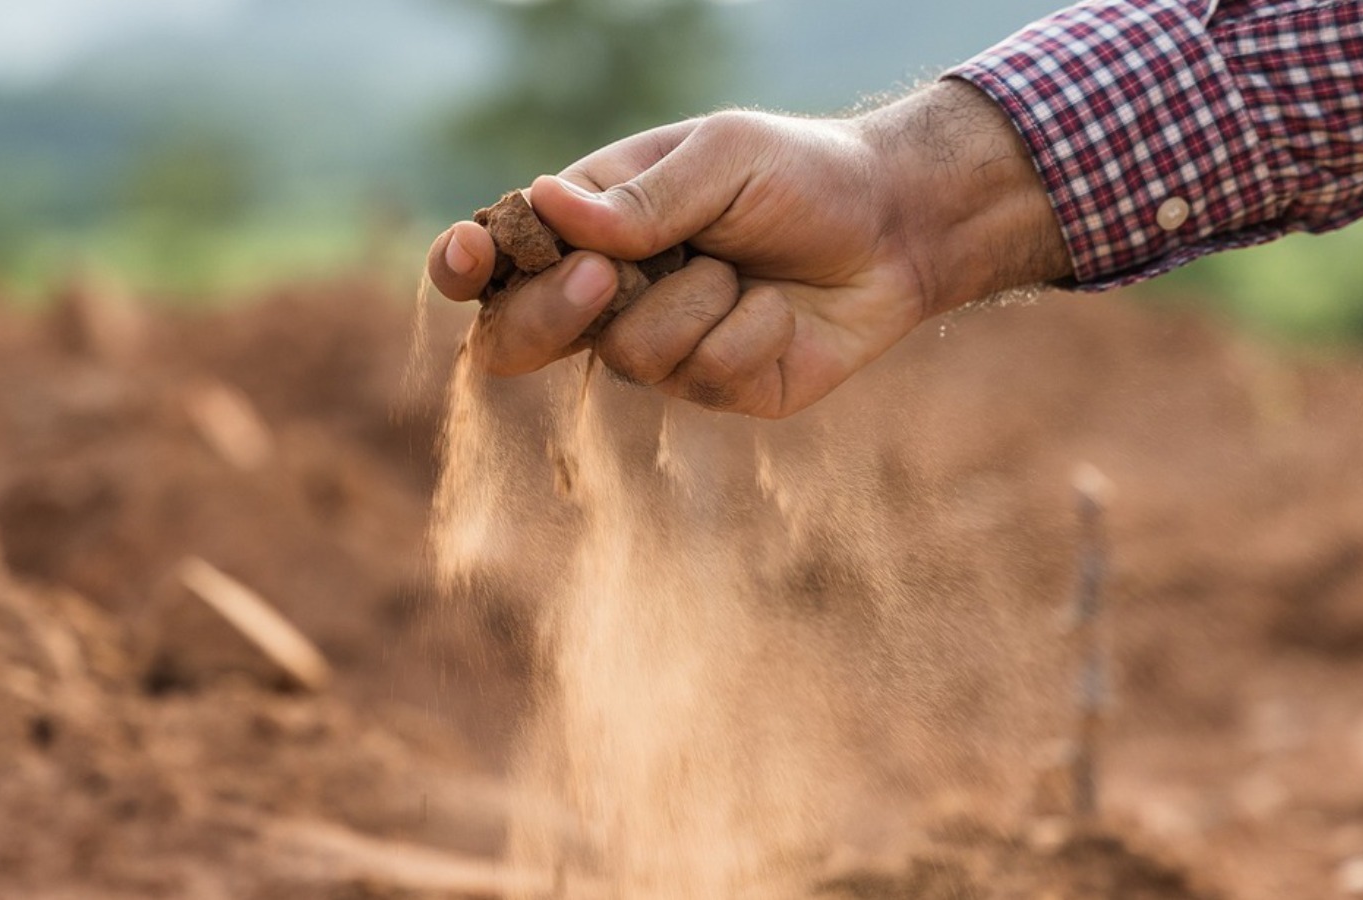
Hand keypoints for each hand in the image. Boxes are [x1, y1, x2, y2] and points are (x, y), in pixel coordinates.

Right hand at [426, 79, 1070, 417]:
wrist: (897, 229)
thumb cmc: (801, 176)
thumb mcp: (723, 158)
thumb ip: (642, 198)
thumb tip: (546, 207)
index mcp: (594, 223)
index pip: (501, 256)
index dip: (467, 265)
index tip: (465, 259)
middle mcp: (611, 293)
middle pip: (519, 335)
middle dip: (553, 313)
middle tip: (604, 279)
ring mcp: (659, 348)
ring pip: (625, 357)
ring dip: (695, 304)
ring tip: (743, 269)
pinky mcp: (714, 388)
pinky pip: (703, 375)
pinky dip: (750, 331)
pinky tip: (779, 308)